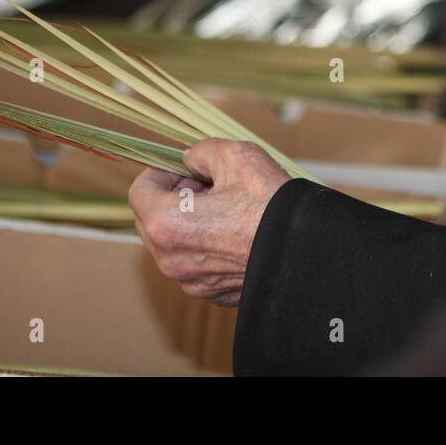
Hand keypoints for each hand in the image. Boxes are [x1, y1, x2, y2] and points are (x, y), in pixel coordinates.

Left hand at [128, 138, 290, 306]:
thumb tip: (191, 159)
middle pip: (151, 219)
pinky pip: (195, 263)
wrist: (306, 250)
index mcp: (166, 223)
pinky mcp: (211, 293)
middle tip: (209, 186)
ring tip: (227, 210)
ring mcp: (190, 281)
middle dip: (174, 198)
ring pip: (174, 243)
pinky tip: (237, 233)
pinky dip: (206, 246)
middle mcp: (170, 258)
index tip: (187, 169)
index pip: (139, 190)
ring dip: (190, 223)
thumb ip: (201, 151)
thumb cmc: (270, 204)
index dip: (162, 171)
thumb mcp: (236, 155)